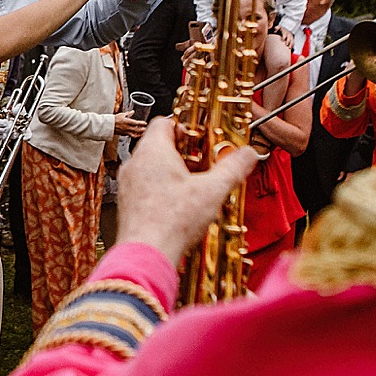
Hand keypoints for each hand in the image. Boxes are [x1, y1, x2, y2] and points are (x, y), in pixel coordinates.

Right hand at [112, 112, 148, 137]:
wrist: (109, 125)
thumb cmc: (115, 119)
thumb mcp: (122, 115)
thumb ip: (128, 114)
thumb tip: (133, 111)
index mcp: (127, 121)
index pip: (136, 123)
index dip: (141, 123)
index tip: (145, 123)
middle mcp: (127, 127)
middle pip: (136, 130)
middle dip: (142, 130)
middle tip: (145, 129)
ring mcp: (126, 131)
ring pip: (134, 134)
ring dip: (139, 134)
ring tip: (142, 133)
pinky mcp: (124, 134)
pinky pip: (130, 135)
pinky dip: (134, 135)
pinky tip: (137, 135)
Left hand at [114, 118, 256, 262]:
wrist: (147, 254)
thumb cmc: (171, 221)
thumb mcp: (213, 190)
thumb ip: (233, 168)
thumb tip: (247, 154)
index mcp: (152, 150)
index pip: (165, 121)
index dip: (187, 127)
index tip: (204, 138)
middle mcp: (135, 163)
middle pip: (161, 146)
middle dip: (187, 154)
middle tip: (207, 165)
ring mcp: (129, 184)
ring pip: (153, 168)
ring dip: (176, 174)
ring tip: (197, 188)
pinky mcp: (128, 204)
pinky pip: (147, 187)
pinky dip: (164, 191)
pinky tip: (181, 207)